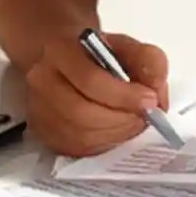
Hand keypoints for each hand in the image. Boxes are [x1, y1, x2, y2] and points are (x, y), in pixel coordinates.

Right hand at [25, 28, 169, 156]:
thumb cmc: (101, 56)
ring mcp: (39, 110)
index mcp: (60, 50)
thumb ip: (150, 64)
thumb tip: (156, 98)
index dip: (124, 96)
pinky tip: (118, 132)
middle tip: (145, 117)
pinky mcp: (44, 133)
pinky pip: (76, 149)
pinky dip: (104, 145)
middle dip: (121, 120)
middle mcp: (42, 81)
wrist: (71, 64)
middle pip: (81, 112)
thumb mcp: (130, 47)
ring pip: (79, 135)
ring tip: (134, 124)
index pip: (90, 79)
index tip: (151, 101)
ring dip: (115, 134)